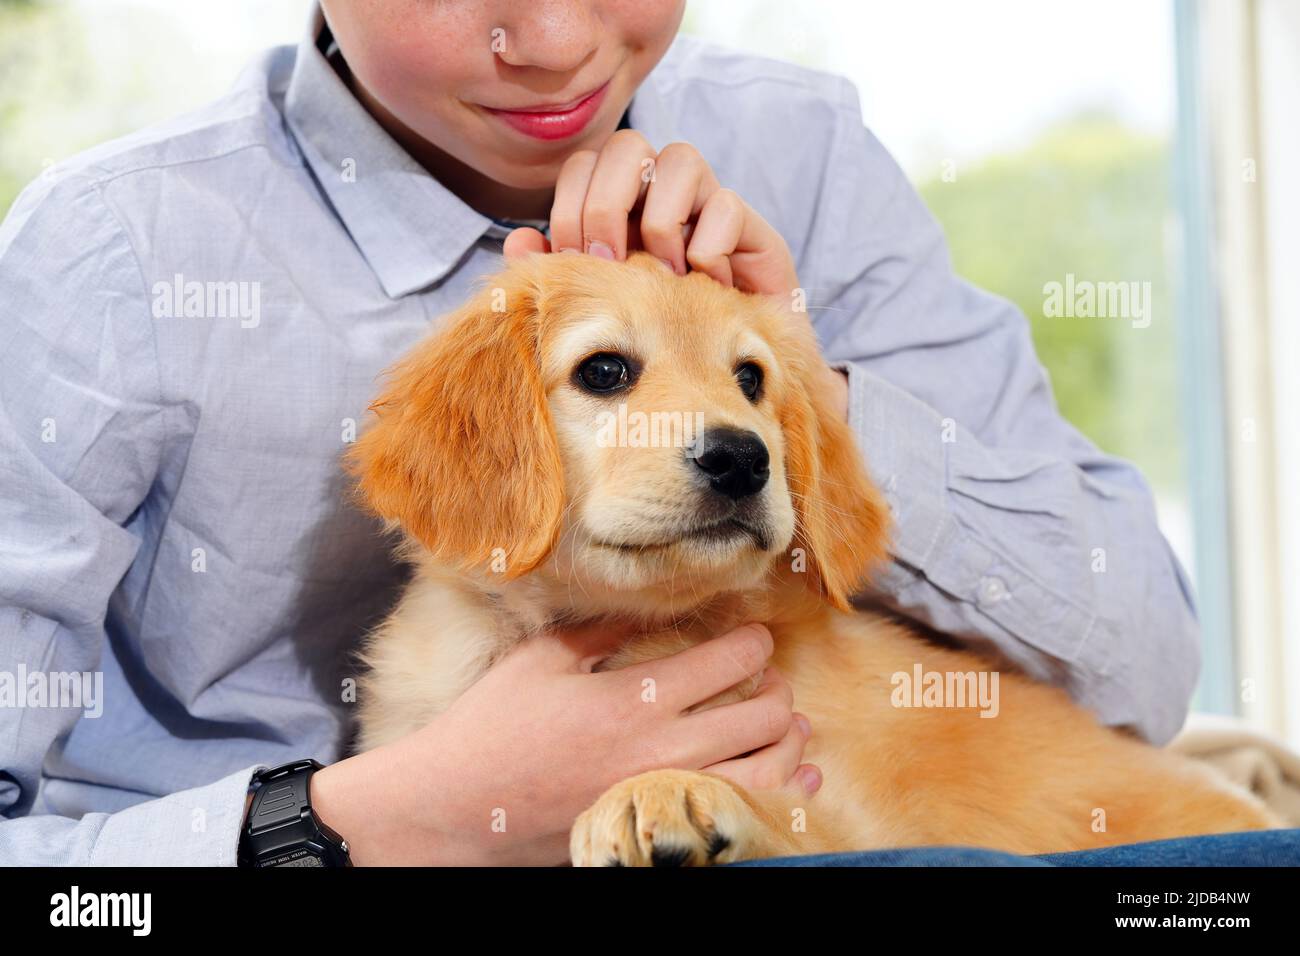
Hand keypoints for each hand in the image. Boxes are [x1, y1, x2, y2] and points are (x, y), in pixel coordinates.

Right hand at [311, 622, 818, 865]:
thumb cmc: (490, 728)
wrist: (455, 811)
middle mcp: (660, 751)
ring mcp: (664, 796)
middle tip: (768, 678)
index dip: (754, 643)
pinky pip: (741, 818)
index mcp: (632, 700)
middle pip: (762, 718)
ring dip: (789, 742)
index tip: (754, 635)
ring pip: (766, 774)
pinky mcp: (656, 827)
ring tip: (789, 724)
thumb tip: (647, 609)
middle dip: (776, 690)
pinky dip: (782, 794)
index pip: (727, 663)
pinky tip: (796, 776)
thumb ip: (600, 632)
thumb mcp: (540, 661)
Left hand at [502, 130, 848, 418]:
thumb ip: (556, 277)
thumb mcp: (596, 314)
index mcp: (620, 209)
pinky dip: (709, 245)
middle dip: (608, 204)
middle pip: (628, 145)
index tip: (572, 261)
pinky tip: (705, 285)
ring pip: (682, 158)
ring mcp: (711, 209)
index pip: (584, 165)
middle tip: (610, 264)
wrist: (726, 389)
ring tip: (664, 274)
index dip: (570, 203)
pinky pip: (728, 205)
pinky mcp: (755, 233)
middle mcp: (664, 198)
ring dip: (661, 220)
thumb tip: (518, 244)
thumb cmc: (657, 349)